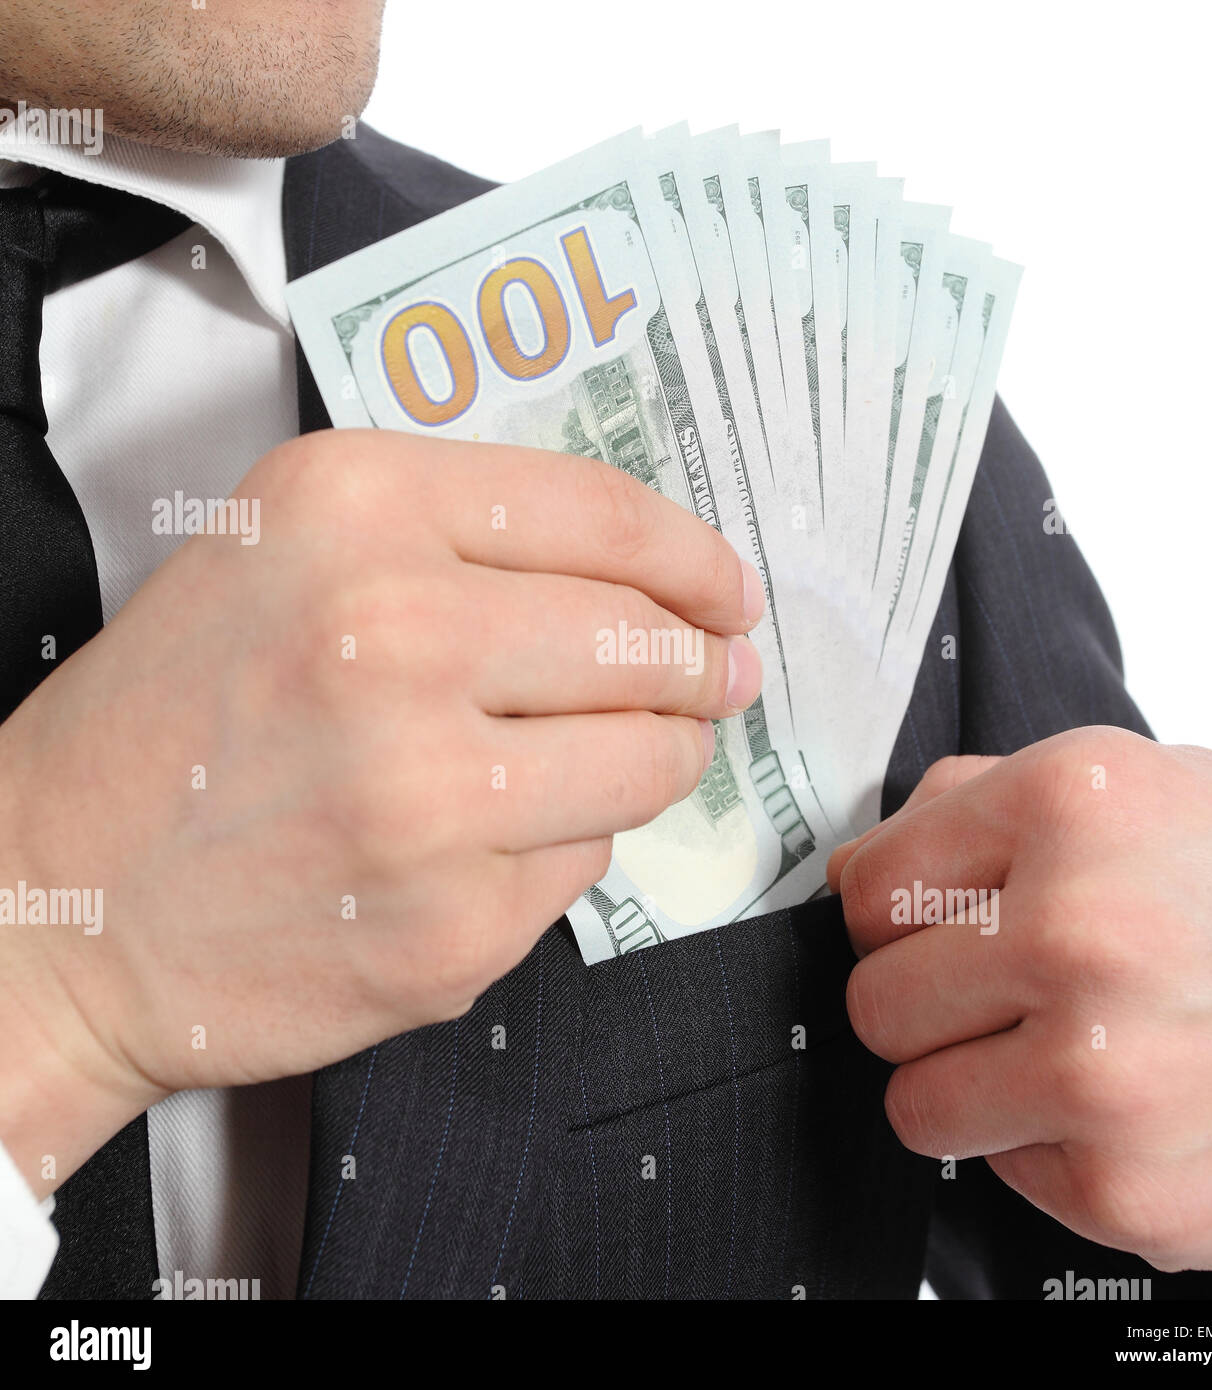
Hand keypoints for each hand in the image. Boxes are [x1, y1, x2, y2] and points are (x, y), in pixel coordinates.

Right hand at [0, 429, 764, 1192]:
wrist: (56, 905)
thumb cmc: (170, 724)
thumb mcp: (279, 556)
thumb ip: (454, 540)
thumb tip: (645, 581)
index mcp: (352, 512)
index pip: (600, 514)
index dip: (694, 557)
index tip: (731, 591)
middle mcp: (393, 637)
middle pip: (645, 642)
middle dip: (699, 666)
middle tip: (713, 676)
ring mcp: (429, 797)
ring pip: (646, 762)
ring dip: (657, 758)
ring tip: (619, 755)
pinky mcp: (454, 929)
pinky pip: (585, 864)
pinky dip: (565, 845)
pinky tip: (490, 840)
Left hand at [829, 727, 1211, 1273]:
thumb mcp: (1145, 786)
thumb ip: (982, 800)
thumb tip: (860, 864)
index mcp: (1071, 805)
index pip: (866, 888)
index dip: (892, 916)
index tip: (929, 929)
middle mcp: (1079, 930)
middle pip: (874, 1002)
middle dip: (925, 1004)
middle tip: (1002, 996)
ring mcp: (1103, 1069)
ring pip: (915, 1103)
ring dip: (973, 1086)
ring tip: (1063, 1053)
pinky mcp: (1128, 1186)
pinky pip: (1002, 1173)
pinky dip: (1050, 1148)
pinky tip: (1130, 1106)